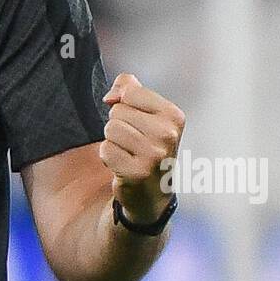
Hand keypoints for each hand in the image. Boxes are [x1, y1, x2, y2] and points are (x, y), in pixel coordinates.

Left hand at [100, 72, 185, 224]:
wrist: (153, 192)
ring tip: (128, 153)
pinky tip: (123, 165)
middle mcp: (168, 134)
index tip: (136, 121)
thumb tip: (112, 95)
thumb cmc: (148, 147)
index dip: (125, 104)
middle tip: (133, 142)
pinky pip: (106, 150)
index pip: (130, 91)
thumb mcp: (147, 113)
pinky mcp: (137, 172)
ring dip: (113, 142)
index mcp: (173, 116)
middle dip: (118, 125)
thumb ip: (129, 88)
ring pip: (110, 130)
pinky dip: (109, 157)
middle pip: (117, 111)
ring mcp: (154, 155)